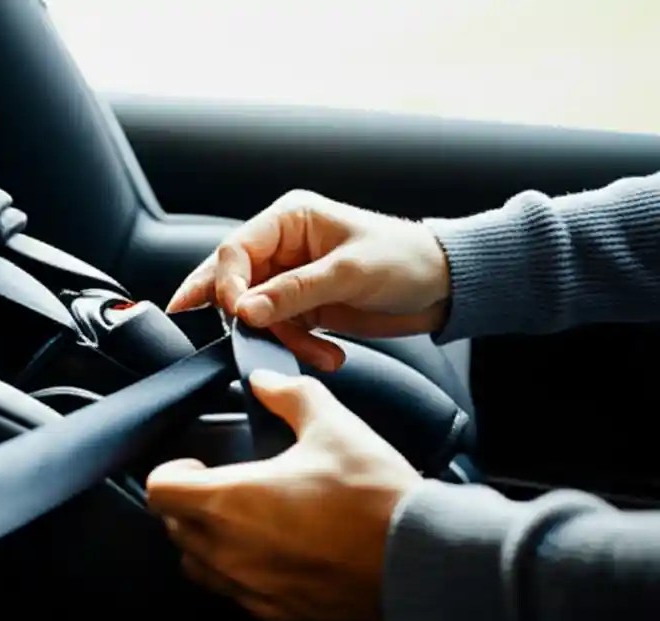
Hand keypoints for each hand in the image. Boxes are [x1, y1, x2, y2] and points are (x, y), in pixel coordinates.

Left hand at [146, 370, 419, 620]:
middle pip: (174, 529)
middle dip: (188, 506)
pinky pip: (236, 595)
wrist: (423, 561)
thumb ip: (289, 395)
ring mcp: (251, 589)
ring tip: (243, 523)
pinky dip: (241, 574)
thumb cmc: (376, 497)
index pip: (160, 491)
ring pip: (198, 567)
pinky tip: (275, 555)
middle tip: (220, 488)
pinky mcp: (277, 615)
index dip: (173, 472)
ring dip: (208, 543)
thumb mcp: (332, 425)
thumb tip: (263, 380)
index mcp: (230, 502)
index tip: (196, 465)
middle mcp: (229, 552)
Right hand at [167, 190, 450, 370]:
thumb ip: (294, 291)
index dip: (228, 283)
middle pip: (234, 280)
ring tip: (317, 353)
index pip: (236, 250)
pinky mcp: (302, 307)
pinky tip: (328, 355)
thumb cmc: (405, 260)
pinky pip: (280, 331)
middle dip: (234, 312)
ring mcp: (290, 279)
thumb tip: (245, 310)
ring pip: (256, 314)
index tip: (239, 315)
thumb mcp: (349, 273)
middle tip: (221, 333)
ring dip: (281, 339)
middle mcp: (283, 246)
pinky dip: (298, 348)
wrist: (445, 288)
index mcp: (290, 219)